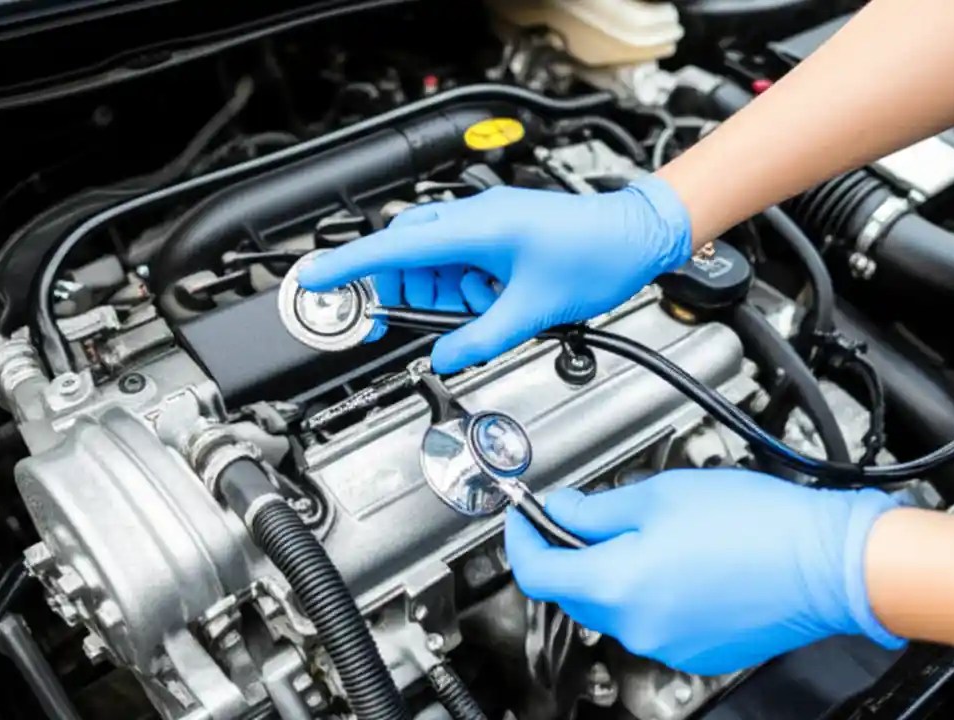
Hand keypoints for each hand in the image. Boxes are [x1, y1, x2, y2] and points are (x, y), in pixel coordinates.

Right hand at [297, 176, 691, 372]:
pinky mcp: (500, 232)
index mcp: (476, 228)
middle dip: (405, 292)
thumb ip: (481, 339)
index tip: (314, 280)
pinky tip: (494, 302)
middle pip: (408, 254)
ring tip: (480, 313)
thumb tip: (446, 357)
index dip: (349, 266)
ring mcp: (487, 222)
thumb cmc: (598, 256)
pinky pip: (461, 260)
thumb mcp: (534, 311)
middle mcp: (475, 218)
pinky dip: (465, 288)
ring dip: (442, 294)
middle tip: (412, 324)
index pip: (395, 247)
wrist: (639, 235)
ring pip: (434, 260)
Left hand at [504, 470, 904, 675]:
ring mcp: (667, 645)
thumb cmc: (756, 524)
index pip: (535, 571)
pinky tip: (685, 559)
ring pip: (616, 606)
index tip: (525, 516)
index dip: (521, 538)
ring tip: (655, 529)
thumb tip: (558, 510)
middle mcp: (636, 626)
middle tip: (587, 512)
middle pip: (574, 591)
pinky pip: (654, 620)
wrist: (826, 562)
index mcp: (616, 584)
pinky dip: (653, 590)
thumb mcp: (660, 494)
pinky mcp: (697, 652)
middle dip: (572, 552)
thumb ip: (595, 508)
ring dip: (617, 570)